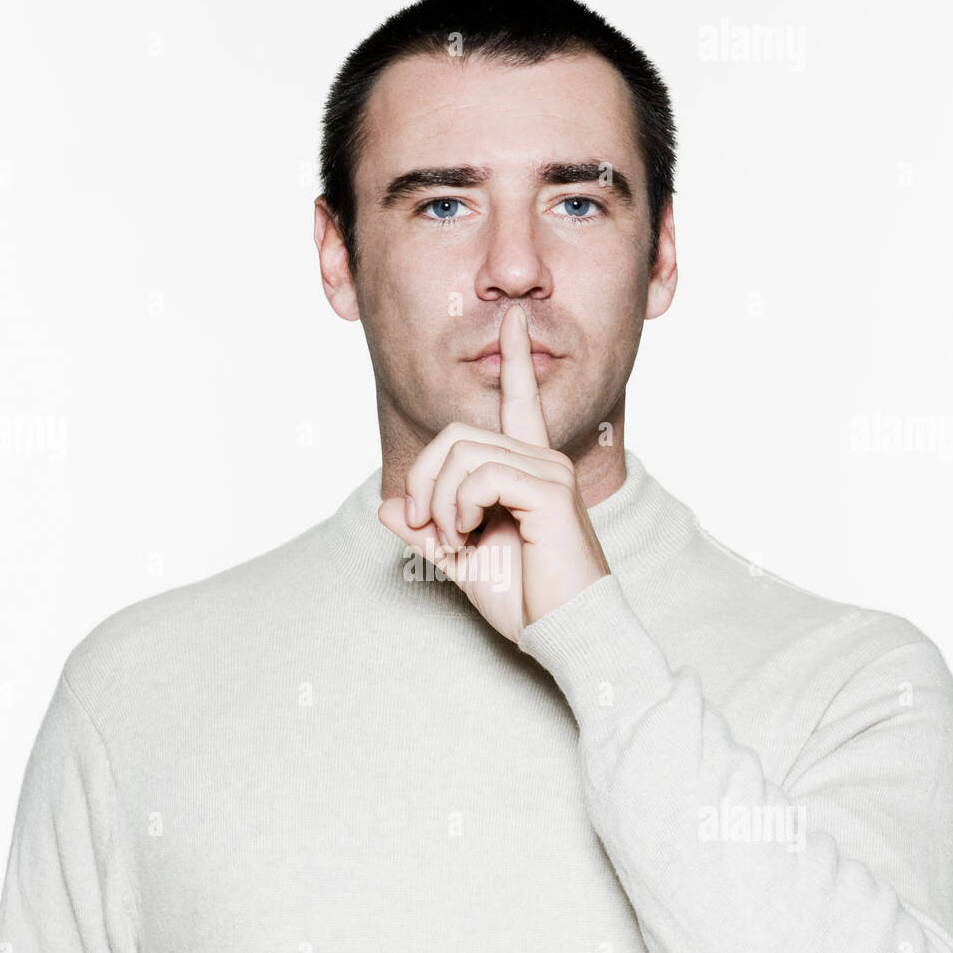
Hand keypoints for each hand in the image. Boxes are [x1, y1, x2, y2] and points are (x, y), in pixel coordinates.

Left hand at [378, 305, 610, 641]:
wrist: (564, 633)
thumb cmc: (527, 601)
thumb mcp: (461, 563)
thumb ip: (426, 533)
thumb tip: (387, 507)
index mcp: (528, 469)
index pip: (521, 400)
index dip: (516, 359)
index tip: (514, 319)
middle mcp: (543, 459)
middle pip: (456, 434)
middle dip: (422, 478)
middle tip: (425, 527)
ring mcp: (549, 471)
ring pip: (463, 454)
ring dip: (440, 503)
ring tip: (453, 540)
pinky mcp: (550, 491)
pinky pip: (480, 476)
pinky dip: (458, 509)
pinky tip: (468, 536)